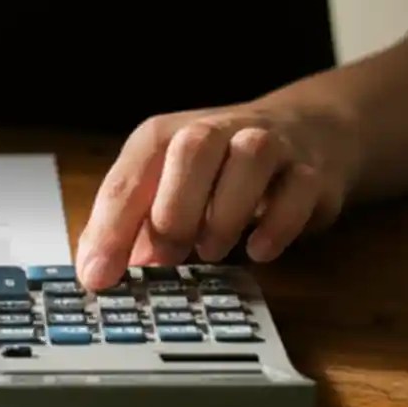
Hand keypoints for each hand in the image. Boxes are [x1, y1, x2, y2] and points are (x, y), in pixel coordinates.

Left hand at [75, 101, 357, 290]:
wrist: (307, 131)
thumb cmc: (217, 171)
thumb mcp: (164, 190)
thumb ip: (131, 228)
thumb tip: (100, 273)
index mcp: (163, 138)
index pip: (128, 177)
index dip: (109, 230)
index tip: (96, 277)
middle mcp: (215, 130)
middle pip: (191, 150)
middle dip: (173, 212)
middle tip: (165, 258)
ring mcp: (268, 143)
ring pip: (250, 159)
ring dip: (225, 214)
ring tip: (210, 251)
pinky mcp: (311, 170)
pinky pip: (299, 189)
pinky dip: (277, 225)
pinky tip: (257, 250)